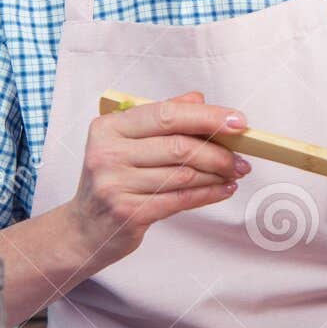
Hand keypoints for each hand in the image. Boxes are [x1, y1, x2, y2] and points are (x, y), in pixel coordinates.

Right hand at [62, 91, 249, 271]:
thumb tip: (198, 99)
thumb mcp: (127, 142)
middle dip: (218, 151)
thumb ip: (161, 118)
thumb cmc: (113, 179)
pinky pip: (180, 199)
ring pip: (183, 175)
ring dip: (217, 174)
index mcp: (108, 127)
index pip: (166, 115)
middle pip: (178, 146)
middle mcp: (108, 153)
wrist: (84, 228)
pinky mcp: (128, 212)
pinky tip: (223, 189)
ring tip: (235, 172)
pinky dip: (208, 194)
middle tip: (242, 157)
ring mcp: (115, 185)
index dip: (206, 117)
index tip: (237, 121)